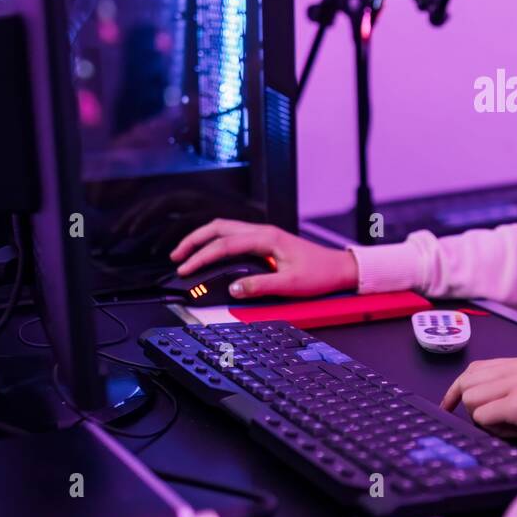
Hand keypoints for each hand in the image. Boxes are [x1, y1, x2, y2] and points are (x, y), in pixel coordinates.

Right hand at [169, 218, 358, 298]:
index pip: (225, 244)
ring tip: (187, 253)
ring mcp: (265, 235)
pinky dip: (217, 242)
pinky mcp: (267, 242)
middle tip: (177, 256)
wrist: (340, 268)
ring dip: (204, 239)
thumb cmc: (320, 273)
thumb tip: (234, 288)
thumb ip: (260, 286)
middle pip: (219, 228)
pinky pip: (234, 236)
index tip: (186, 269)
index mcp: (267, 238)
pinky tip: (210, 253)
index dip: (202, 256)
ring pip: (225, 229)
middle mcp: (264, 232)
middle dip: (194, 240)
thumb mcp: (290, 284)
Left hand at [441, 356, 516, 451]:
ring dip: (485, 420)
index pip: (478, 368)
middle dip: (466, 406)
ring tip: (513, 429)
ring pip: (472, 400)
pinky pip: (485, 416)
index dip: (458, 387)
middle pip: (468, 382)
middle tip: (486, 425)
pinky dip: (495, 430)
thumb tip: (497, 406)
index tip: (449, 404)